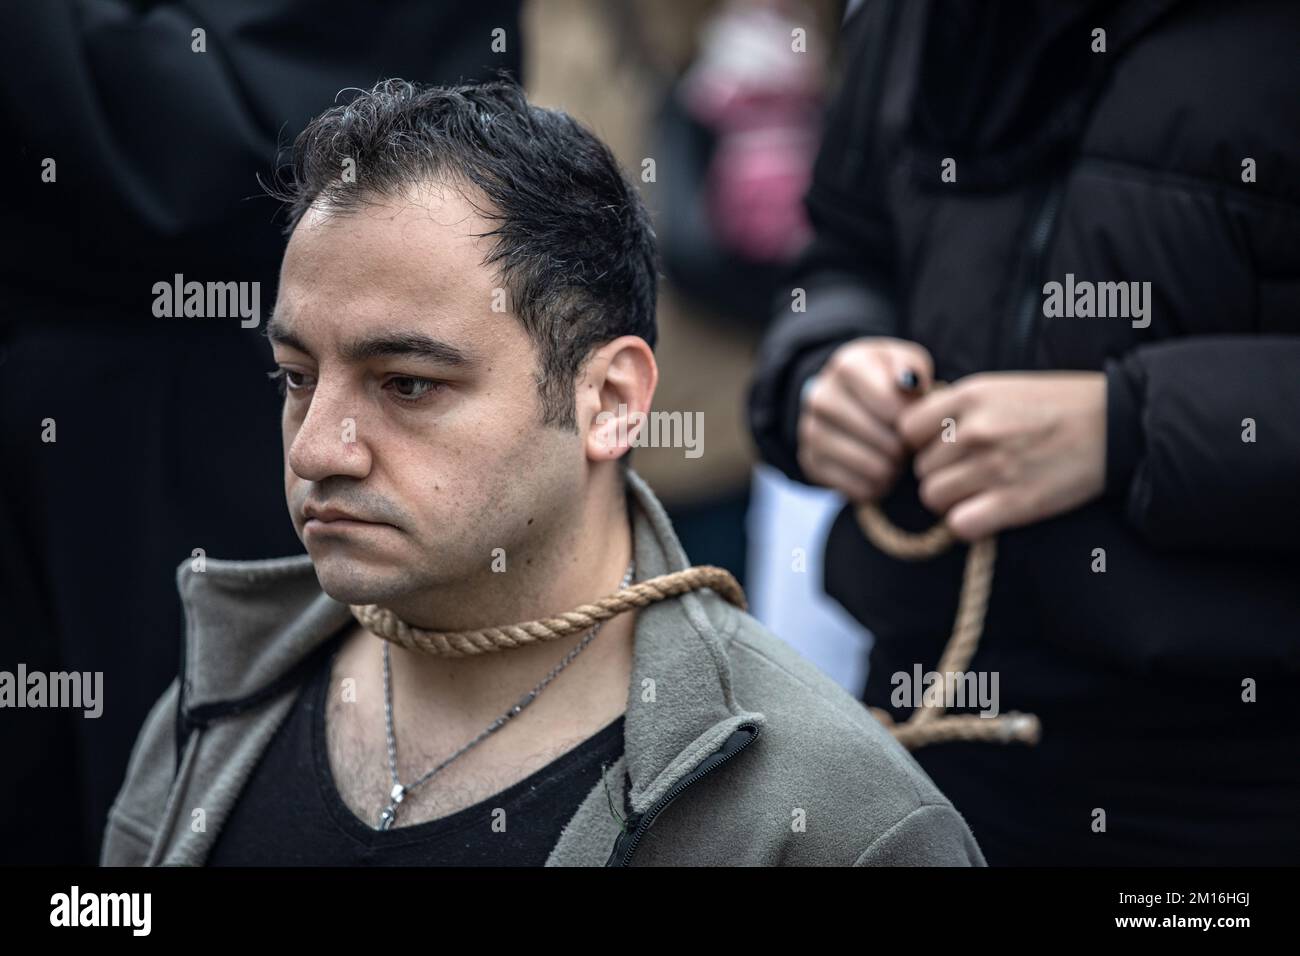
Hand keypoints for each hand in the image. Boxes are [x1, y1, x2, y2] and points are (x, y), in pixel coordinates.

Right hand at [797, 337, 933, 502]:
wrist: (844, 396)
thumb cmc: (885, 379)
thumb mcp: (904, 361)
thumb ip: (913, 367)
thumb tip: (909, 383)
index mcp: (847, 365)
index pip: (890, 405)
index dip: (912, 421)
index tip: (915, 421)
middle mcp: (821, 395)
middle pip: (883, 440)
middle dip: (904, 447)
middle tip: (908, 444)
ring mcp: (810, 430)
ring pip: (872, 467)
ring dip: (893, 468)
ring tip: (897, 457)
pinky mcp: (809, 460)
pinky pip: (858, 488)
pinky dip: (877, 486)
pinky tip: (881, 472)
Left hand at [897, 372, 1106, 540]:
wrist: (1114, 424)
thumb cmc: (1056, 405)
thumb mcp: (999, 388)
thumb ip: (956, 408)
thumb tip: (915, 435)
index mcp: (969, 396)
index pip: (907, 430)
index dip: (922, 443)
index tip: (943, 447)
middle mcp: (974, 430)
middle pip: (921, 468)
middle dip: (941, 473)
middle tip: (973, 471)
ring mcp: (992, 467)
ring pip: (934, 498)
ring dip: (952, 500)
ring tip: (981, 491)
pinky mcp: (1013, 503)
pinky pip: (960, 525)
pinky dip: (969, 524)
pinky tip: (988, 512)